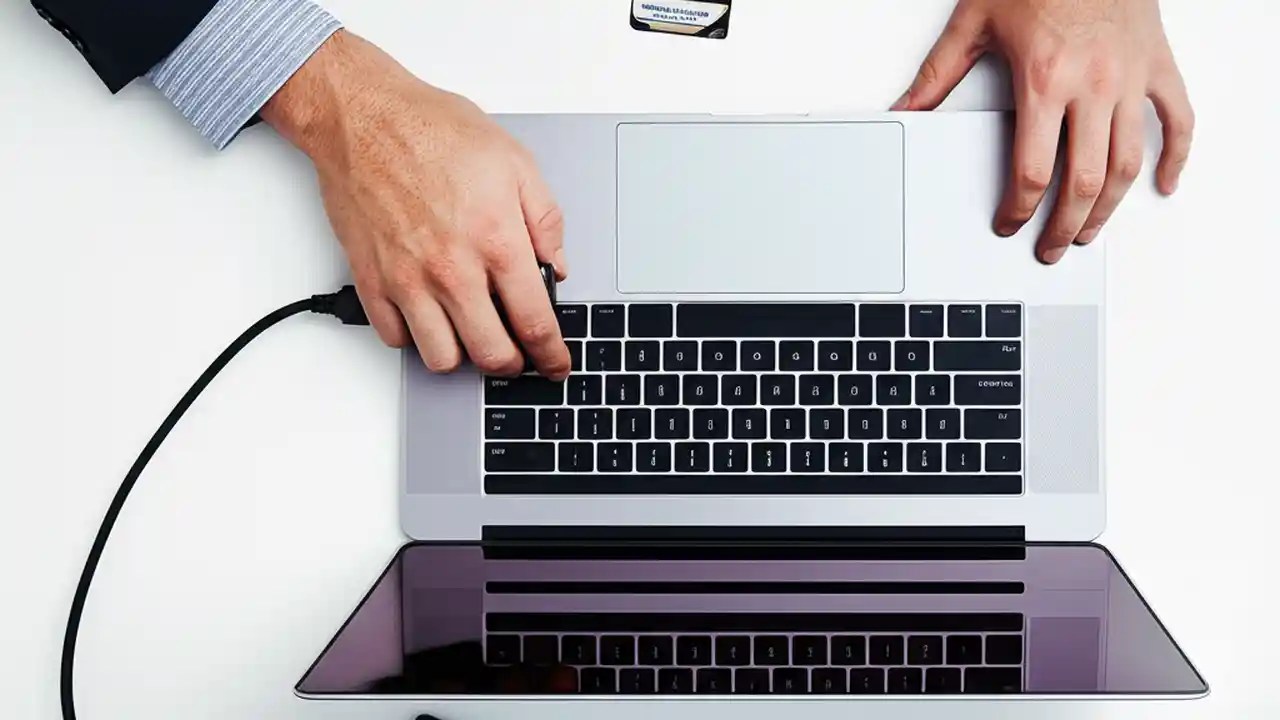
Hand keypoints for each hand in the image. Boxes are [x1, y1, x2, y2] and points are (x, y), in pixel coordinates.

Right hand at [261, 30, 570, 378]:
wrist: (365, 117)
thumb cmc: (433, 131)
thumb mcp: (516, 163)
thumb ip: (545, 221)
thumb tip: (557, 266)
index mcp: (497, 241)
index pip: (535, 323)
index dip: (552, 356)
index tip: (555, 365)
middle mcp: (453, 269)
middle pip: (492, 355)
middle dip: (513, 363)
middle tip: (517, 353)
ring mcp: (408, 280)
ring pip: (442, 359)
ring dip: (463, 355)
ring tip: (471, 332)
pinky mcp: (372, 280)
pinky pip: (395, 338)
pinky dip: (415, 338)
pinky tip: (429, 315)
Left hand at [893, 0, 1194, 263]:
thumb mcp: (975, 21)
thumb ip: (938, 75)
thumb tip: (905, 110)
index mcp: (1045, 80)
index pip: (1032, 170)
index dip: (1019, 209)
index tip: (1009, 224)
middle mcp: (1093, 86)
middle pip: (1083, 180)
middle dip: (1064, 224)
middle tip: (1050, 246)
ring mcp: (1130, 78)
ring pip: (1127, 164)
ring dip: (1109, 207)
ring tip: (1088, 230)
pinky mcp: (1157, 66)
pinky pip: (1177, 121)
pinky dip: (1174, 158)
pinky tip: (1161, 184)